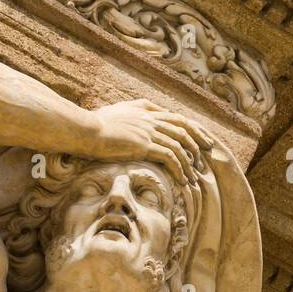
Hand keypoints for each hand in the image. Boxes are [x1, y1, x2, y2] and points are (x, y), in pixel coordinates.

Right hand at [89, 100, 214, 185]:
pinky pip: (170, 157)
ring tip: (194, 176)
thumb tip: (134, 120)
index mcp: (144, 110)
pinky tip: (183, 180)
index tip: (201, 137)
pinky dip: (180, 169)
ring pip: (180, 144)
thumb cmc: (92, 124)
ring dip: (189, 162)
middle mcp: (149, 119)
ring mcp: (148, 131)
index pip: (176, 116)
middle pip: (184, 127)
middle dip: (199, 140)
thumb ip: (129, 114)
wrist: (83, 130)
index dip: (192, 127)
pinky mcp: (144, 145)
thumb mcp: (114, 113)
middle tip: (209, 151)